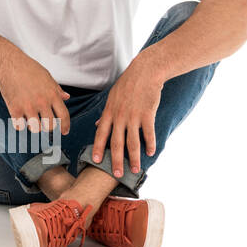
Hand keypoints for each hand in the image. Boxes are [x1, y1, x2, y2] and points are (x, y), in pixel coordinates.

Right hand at [0, 55, 70, 137]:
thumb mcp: (47, 76)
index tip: (64, 131)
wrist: (9, 63)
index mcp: (52, 94)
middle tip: (45, 124)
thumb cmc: (28, 68)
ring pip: (36, 129)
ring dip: (34, 126)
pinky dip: (20, 125)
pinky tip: (19, 119)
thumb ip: (57, 89)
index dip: (65, 126)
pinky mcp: (15, 109)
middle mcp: (42, 102)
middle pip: (50, 126)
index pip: (64, 116)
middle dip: (49, 127)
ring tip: (31, 120)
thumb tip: (66, 97)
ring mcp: (28, 106)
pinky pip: (19, 126)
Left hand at [92, 64, 162, 178]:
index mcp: (109, 112)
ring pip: (133, 142)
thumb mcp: (112, 98)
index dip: (98, 148)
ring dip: (134, 158)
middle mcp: (119, 116)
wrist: (144, 72)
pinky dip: (150, 144)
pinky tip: (151, 153)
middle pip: (117, 143)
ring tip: (136, 170)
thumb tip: (97, 125)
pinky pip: (148, 134)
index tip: (95, 161)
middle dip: (116, 160)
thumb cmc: (128, 84)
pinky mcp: (147, 115)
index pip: (101, 134)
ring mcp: (133, 116)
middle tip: (116, 174)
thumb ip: (105, 113)